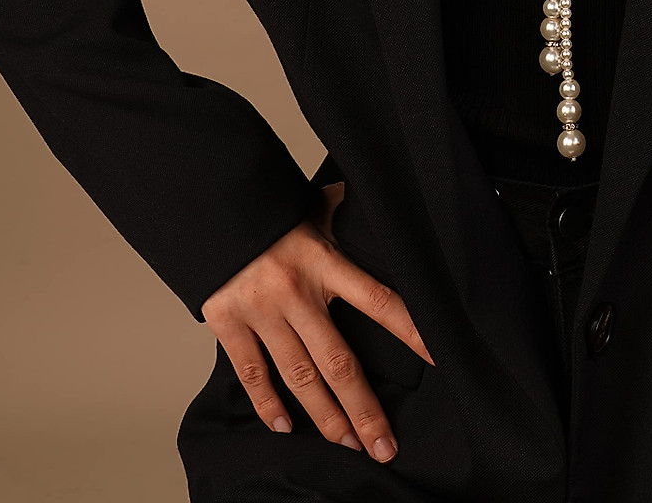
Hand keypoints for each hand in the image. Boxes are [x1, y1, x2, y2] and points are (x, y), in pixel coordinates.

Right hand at [199, 182, 433, 461]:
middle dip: (363, 408)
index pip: (378, 301)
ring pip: (299, 377)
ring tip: (349, 444)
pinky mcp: (228, 322)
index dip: (410, 331)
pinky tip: (286, 427)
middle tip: (383, 445)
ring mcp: (261, 310)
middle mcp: (296, 291)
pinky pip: (252, 373)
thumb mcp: (316, 208)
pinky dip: (268, 404)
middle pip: (338, 361)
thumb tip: (381, 206)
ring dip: (326, 417)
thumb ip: (347, 216)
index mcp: (324, 261)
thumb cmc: (274, 211)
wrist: (214, 208)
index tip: (436, 359)